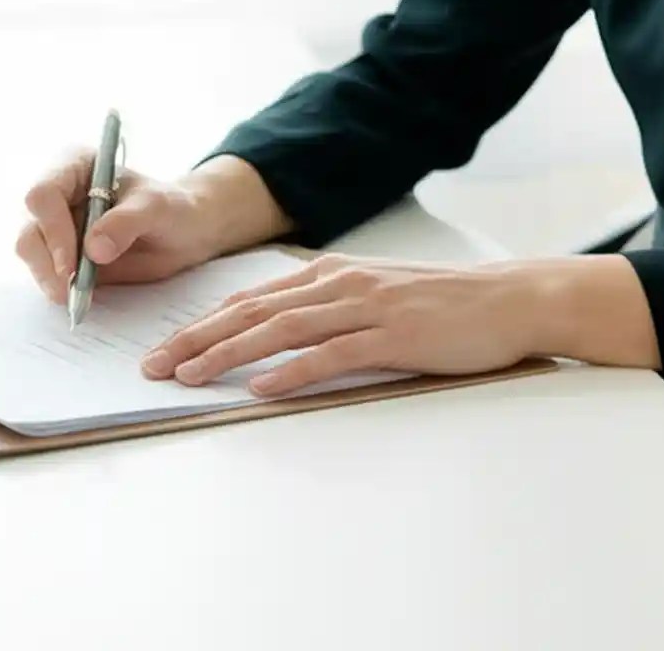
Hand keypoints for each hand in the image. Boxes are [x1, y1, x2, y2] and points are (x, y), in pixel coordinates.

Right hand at [15, 148, 221, 302]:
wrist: (182, 233)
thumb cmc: (171, 208)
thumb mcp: (157, 208)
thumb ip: (126, 223)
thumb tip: (93, 250)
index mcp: (75, 166)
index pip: (44, 193)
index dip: (53, 229)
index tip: (72, 264)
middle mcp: (57, 193)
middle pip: (31, 228)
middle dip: (47, 262)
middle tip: (72, 290)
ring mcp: (55, 225)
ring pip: (30, 252)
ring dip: (48, 278)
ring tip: (76, 297)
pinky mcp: (59, 254)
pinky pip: (44, 271)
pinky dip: (56, 287)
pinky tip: (78, 298)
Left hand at [140, 253, 559, 395]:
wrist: (510, 299)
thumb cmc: (438, 305)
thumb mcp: (369, 296)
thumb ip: (322, 310)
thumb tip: (270, 333)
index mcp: (326, 276)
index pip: (248, 301)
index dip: (200, 325)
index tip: (162, 349)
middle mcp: (337, 285)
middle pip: (250, 313)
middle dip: (195, 340)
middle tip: (153, 367)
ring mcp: (365, 307)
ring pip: (281, 330)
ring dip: (229, 354)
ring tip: (189, 376)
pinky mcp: (394, 335)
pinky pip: (334, 354)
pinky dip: (295, 371)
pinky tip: (264, 388)